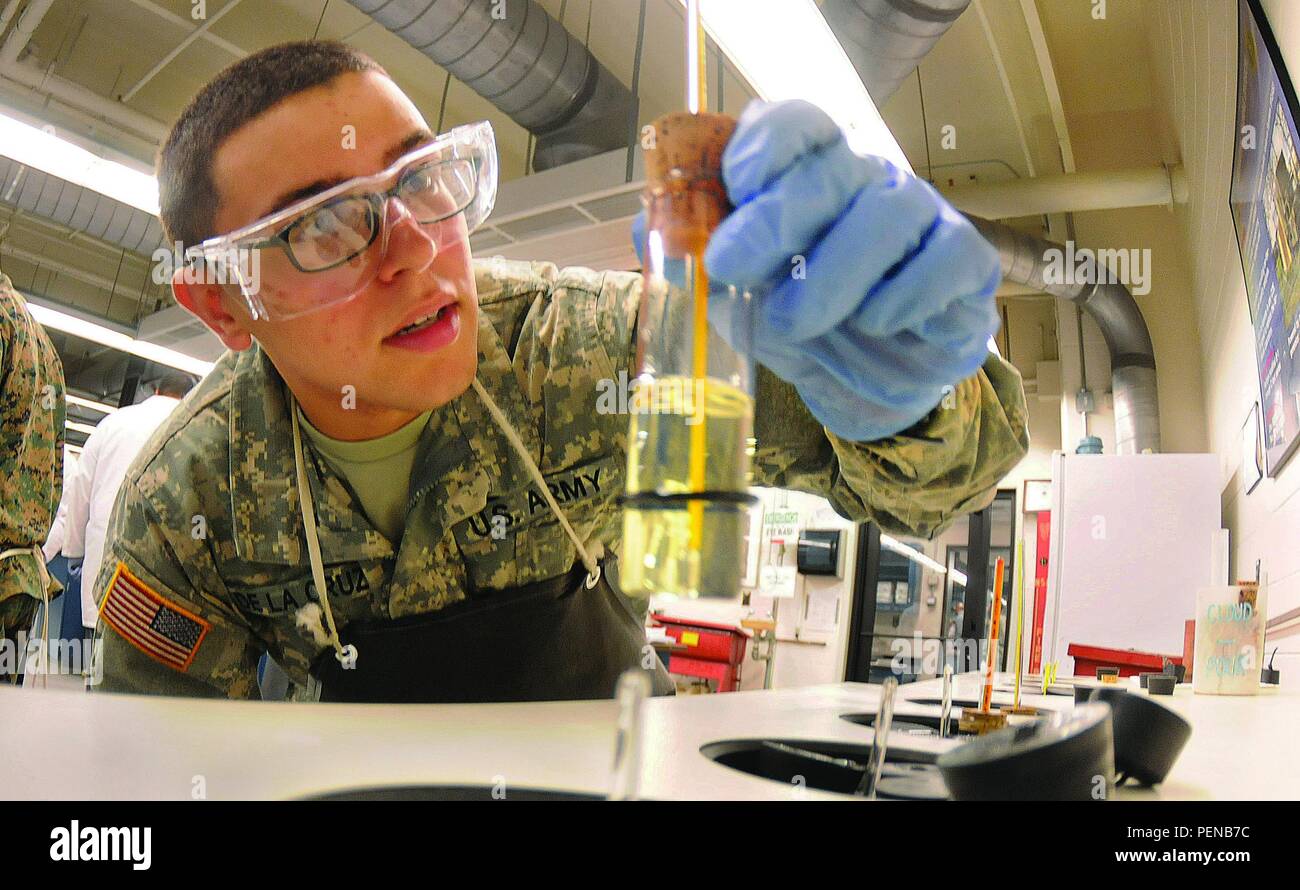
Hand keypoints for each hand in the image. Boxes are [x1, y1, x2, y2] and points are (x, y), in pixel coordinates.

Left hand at [636, 99, 1001, 441]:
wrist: (863, 388)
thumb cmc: (802, 323)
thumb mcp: (737, 297)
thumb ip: (696, 262)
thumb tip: (649, 232)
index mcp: (808, 177)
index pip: (796, 125)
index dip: (766, 144)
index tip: (737, 182)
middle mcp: (865, 183)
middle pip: (831, 168)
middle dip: (774, 218)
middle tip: (729, 265)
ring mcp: (920, 220)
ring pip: (886, 215)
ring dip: (832, 271)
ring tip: (792, 321)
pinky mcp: (965, 266)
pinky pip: (945, 260)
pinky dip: (906, 294)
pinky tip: (876, 322)